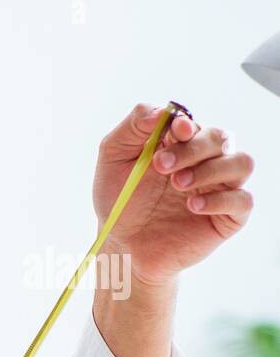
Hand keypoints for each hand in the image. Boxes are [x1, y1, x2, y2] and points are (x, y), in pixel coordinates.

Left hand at [91, 103, 254, 287]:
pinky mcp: (227, 217)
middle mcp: (205, 162)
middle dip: (193, 148)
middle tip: (161, 166)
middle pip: (220, 138)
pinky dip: (221, 200)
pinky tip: (193, 207)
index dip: (187, 125)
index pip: (194, 124)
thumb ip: (132, 129)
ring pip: (242, 162)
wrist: (121, 245)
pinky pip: (243, 200)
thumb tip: (159, 110)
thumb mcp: (113, 159)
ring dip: (212, 169)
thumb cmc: (118, 201)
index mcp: (180, 145)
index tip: (174, 132)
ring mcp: (219, 188)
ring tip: (178, 184)